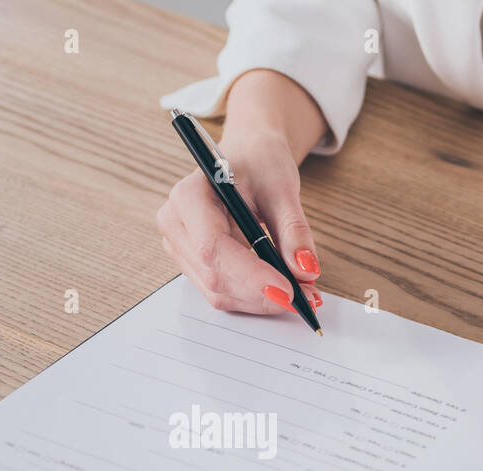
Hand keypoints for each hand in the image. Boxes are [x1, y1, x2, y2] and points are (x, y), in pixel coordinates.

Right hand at [156, 71, 325, 315]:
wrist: (246, 158)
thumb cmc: (259, 163)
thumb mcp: (283, 188)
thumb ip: (293, 230)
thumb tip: (305, 270)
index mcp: (189, 194)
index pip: (212, 246)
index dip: (249, 274)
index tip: (288, 291)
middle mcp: (175, 223)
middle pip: (214, 275)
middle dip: (262, 293)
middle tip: (307, 296)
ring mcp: (179, 247)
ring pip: (218, 291)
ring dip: (260, 300)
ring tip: (301, 293)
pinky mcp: (191, 264)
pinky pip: (221, 292)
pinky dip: (254, 297)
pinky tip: (281, 290)